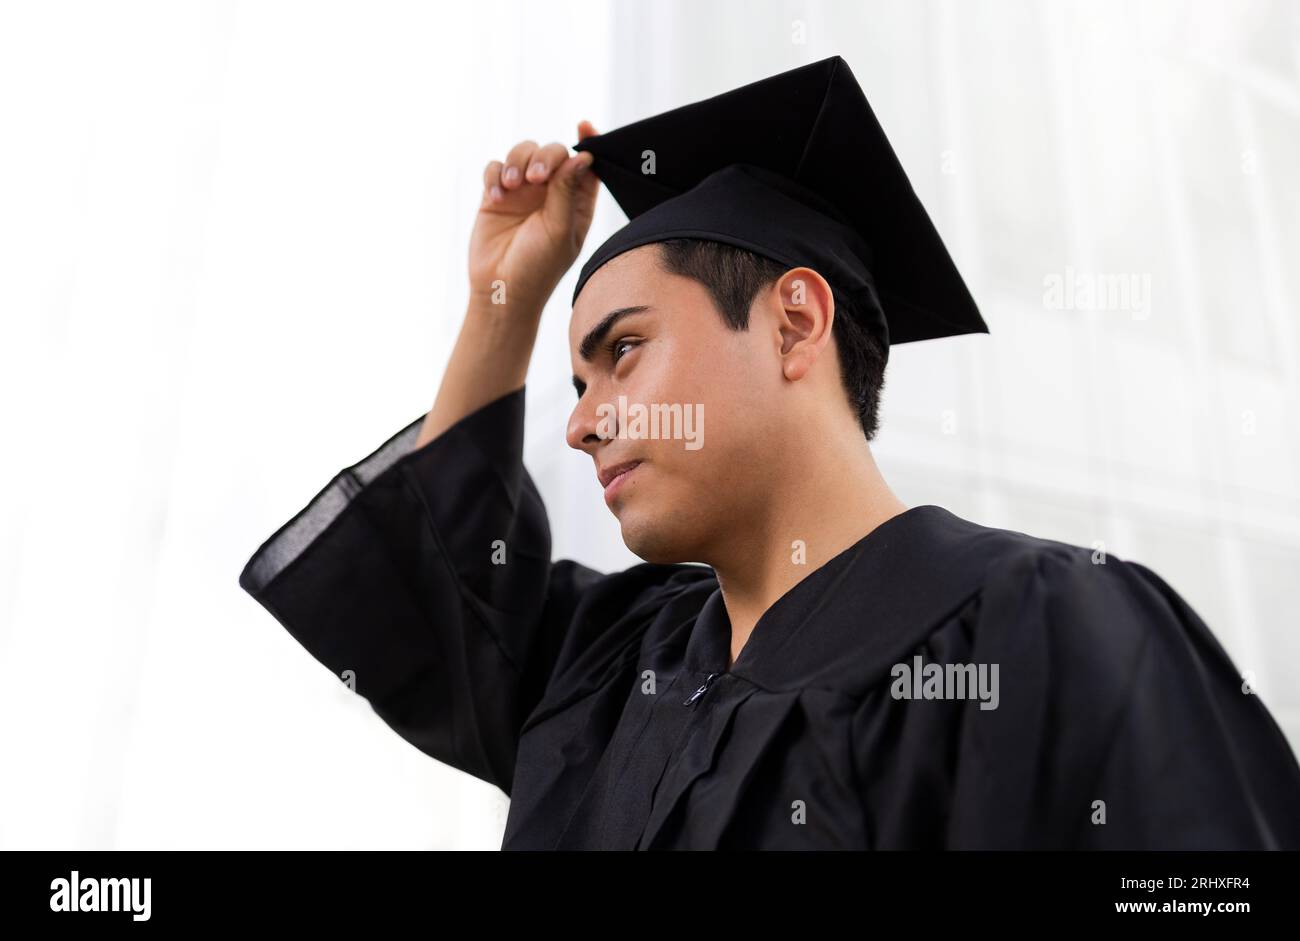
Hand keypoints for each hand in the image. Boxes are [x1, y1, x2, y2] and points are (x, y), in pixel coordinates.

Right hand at [468, 121, 600, 314]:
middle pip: (552, 152)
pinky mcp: (495, 195)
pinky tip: (496, 197)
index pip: (586, 164)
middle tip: (535, 179)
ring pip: (522, 152)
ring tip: (512, 186)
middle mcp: (551, 193)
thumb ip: (568, 191)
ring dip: (517, 162)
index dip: (587, 142)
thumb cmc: (538, 268)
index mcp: (576, 202)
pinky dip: (494, 176)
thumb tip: (583, 156)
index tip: (583, 126)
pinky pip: (494, 168)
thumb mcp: (560, 230)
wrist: (501, 289)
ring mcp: (522, 192)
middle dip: (544, 157)